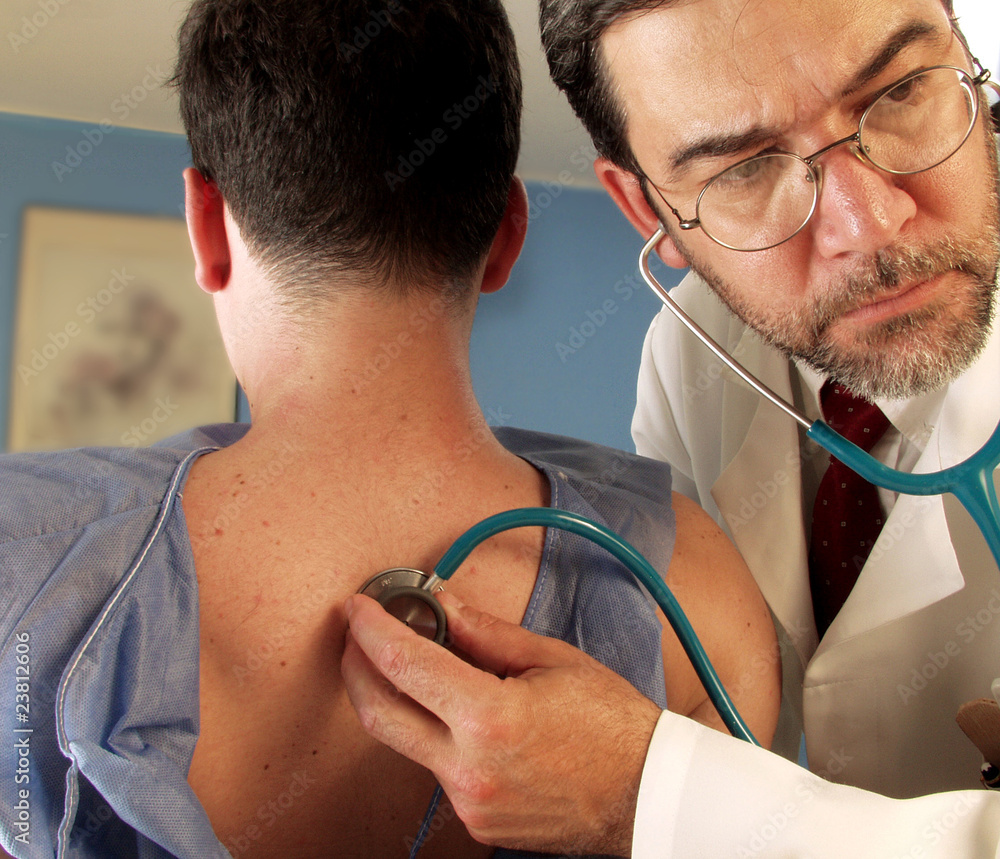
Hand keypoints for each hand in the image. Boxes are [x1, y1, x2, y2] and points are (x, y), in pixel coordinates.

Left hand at [341, 592, 661, 855]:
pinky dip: (436, 733)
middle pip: (378, 714)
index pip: (404, 665)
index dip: (372, 629)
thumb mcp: (552, 659)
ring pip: (405, 742)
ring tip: (416, 664)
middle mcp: (468, 768)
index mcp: (490, 719)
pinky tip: (458, 712)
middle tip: (358, 635)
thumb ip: (485, 633)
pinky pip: (436, 768)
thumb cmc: (611, 723)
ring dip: (398, 699)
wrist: (646, 794)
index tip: (359, 608)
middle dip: (356, 667)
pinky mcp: (475, 821)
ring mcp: (468, 801)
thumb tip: (441, 604)